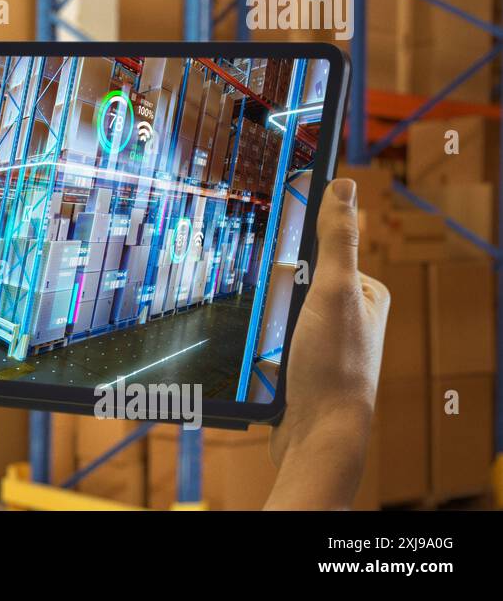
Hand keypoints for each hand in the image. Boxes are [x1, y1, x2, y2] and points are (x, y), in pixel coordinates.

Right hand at [267, 178, 389, 505]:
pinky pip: (265, 341)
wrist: (317, 434)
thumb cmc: (334, 364)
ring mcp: (321, 342)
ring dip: (259, 320)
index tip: (270, 250)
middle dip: (271, 291)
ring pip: (274, 312)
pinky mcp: (298, 365)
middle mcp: (347, 316)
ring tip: (257, 334)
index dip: (294, 251)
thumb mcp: (335, 291)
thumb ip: (338, 239)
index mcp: (367, 293)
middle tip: (268, 307)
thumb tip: (342, 184)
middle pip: (292, 281)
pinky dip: (254, 344)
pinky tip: (251, 353)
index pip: (320, 251)